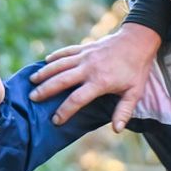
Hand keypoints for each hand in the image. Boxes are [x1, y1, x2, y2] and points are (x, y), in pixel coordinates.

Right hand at [28, 23, 159, 130]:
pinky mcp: (85, 47)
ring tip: (32, 81)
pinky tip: (45, 62)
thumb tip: (116, 129)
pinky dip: (54, 57)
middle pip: (61, 80)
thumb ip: (124, 111)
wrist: (138, 41)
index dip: (65, 111)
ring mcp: (85, 56)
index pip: (77, 99)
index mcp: (100, 81)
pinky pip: (66, 52)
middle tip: (32, 98)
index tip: (56, 120)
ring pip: (59, 65)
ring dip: (44, 72)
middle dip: (45, 90)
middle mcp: (88, 68)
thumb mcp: (135, 92)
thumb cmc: (137, 69)